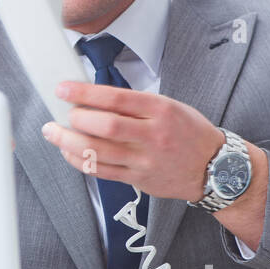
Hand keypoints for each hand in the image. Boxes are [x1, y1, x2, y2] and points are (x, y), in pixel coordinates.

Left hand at [40, 81, 223, 202]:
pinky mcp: (140, 179)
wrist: (216, 168)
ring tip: (53, 132)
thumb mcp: (169, 106)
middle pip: (106, 126)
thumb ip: (134, 103)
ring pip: (100, 152)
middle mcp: (154, 135)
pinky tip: (69, 151)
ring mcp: (146, 160)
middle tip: (62, 114)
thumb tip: (93, 97)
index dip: (85, 93)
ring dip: (69, 141)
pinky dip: (80, 161)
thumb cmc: (189, 132)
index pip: (117, 97)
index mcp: (161, 109)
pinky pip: (102, 171)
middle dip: (77, 119)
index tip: (64, 89)